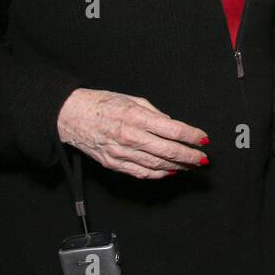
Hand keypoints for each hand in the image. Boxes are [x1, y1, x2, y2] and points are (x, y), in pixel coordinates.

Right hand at [57, 88, 208, 178]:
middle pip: (169, 151)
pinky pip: (141, 172)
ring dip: (178, 167)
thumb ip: (155, 114)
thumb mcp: (133, 100)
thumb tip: (173, 126)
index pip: (173, 130)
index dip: (192, 136)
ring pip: (157, 165)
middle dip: (190, 157)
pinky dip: (158, 174)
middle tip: (203, 159)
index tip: (204, 139)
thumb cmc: (102, 104)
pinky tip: (170, 171)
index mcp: (137, 117)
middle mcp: (130, 137)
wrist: (71, 115)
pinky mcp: (114, 163)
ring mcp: (121, 153)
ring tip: (191, 166)